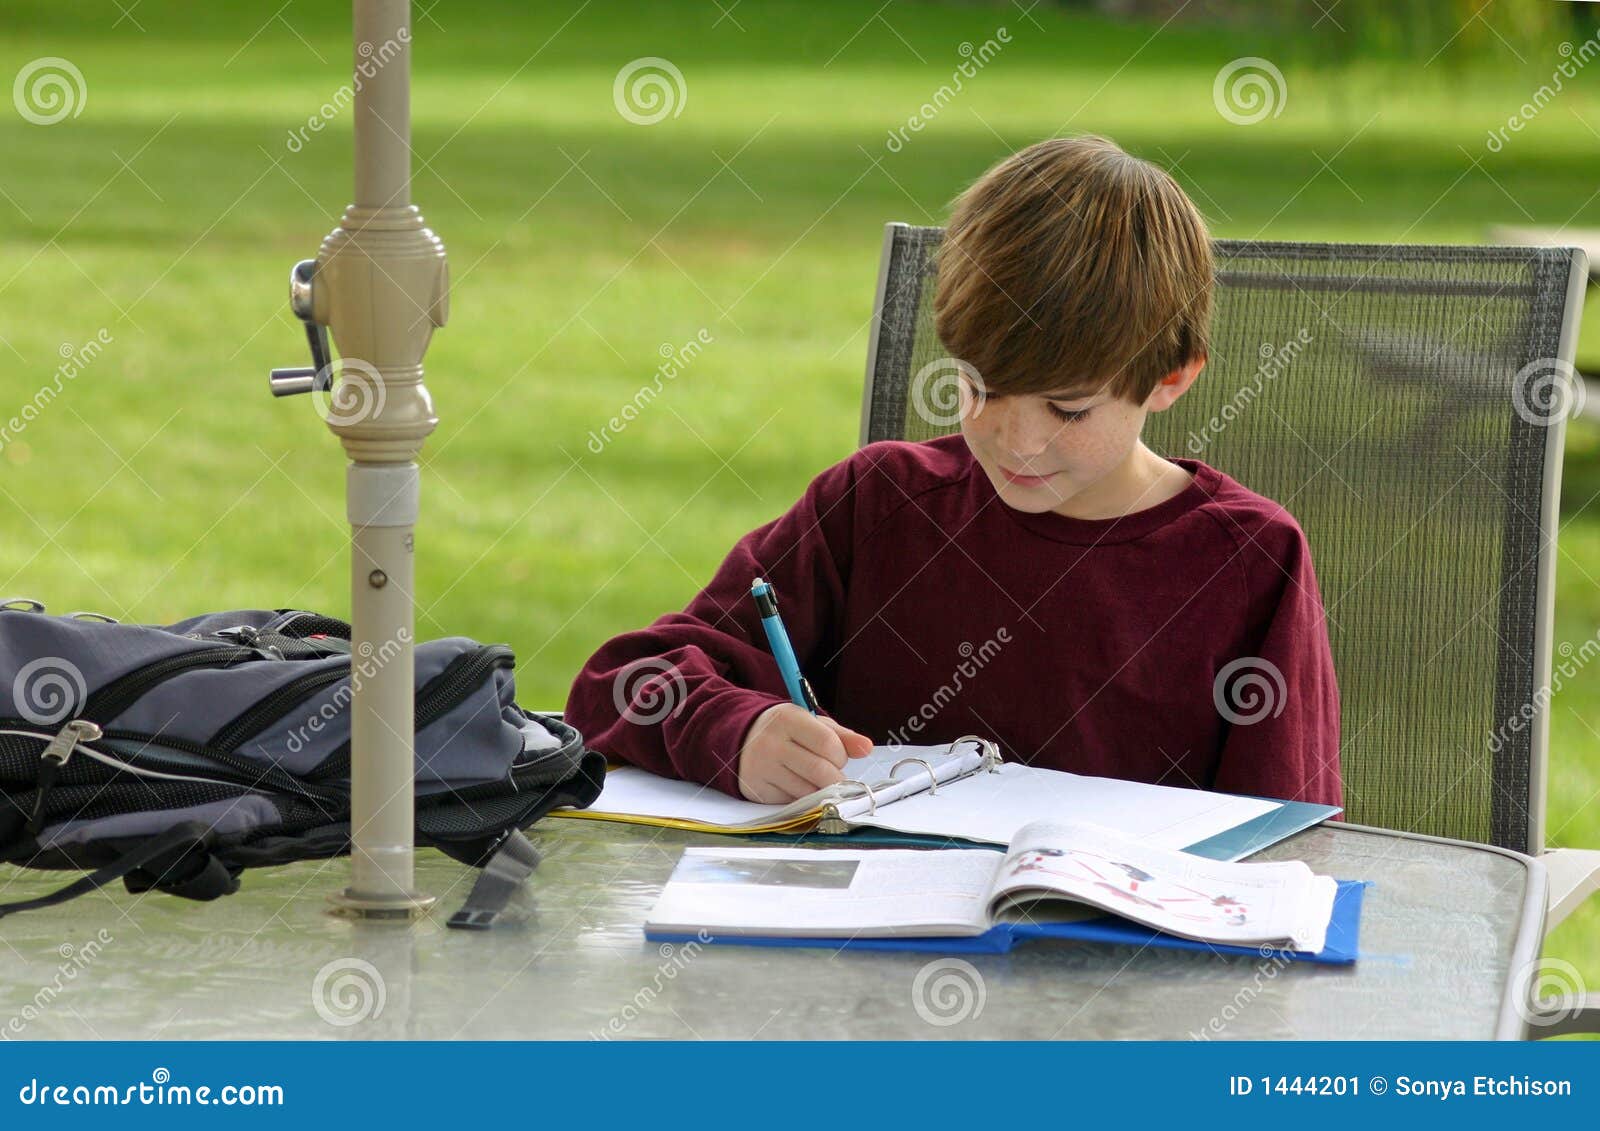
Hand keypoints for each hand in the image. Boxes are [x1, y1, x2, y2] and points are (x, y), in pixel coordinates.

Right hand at [737, 703, 873, 802]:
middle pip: (820, 772)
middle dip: (835, 778)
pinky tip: (796, 784)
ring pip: (808, 792)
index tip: (837, 756)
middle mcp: (771, 744)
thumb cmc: (785, 731)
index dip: (840, 755)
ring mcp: (762, 769)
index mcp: (787, 719)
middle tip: (832, 774)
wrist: (740, 738)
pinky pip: (792, 802)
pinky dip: (802, 798)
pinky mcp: (758, 790)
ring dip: (820, 790)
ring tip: (814, 778)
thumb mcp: (811, 724)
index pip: (828, 744)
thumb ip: (841, 736)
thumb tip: (867, 747)